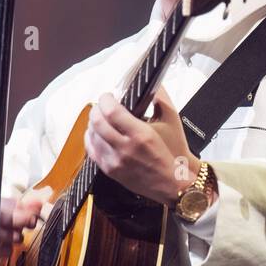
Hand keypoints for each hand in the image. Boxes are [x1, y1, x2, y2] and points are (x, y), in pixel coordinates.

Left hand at [84, 85, 201, 206]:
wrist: (172, 183)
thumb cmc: (174, 151)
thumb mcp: (172, 121)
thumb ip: (161, 98)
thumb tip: (152, 82)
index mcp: (140, 134)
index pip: (112, 111)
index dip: (105, 99)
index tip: (108, 96)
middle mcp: (125, 148)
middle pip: (97, 122)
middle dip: (96, 109)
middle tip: (101, 105)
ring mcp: (115, 161)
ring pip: (91, 136)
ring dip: (92, 123)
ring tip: (99, 117)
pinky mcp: (110, 171)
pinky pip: (91, 151)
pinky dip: (90, 138)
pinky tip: (96, 133)